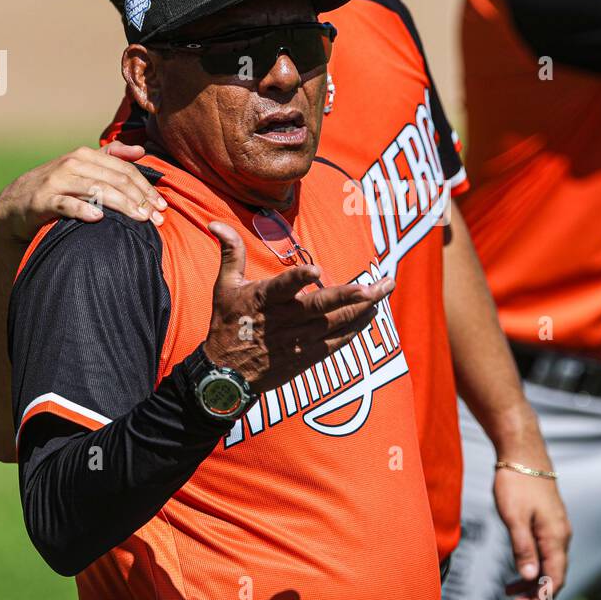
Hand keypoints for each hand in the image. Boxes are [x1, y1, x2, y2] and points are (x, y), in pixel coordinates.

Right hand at [0, 142, 165, 243]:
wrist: (14, 204)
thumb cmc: (57, 187)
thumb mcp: (83, 169)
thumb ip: (111, 157)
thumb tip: (141, 151)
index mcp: (86, 156)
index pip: (125, 170)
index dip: (146, 188)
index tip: (163, 206)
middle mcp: (73, 165)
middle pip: (116, 180)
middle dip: (141, 199)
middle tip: (158, 218)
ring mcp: (57, 182)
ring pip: (97, 190)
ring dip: (122, 206)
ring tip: (140, 219)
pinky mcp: (43, 200)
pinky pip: (66, 204)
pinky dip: (83, 210)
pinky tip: (99, 218)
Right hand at [203, 222, 394, 392]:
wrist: (226, 375)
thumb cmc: (226, 324)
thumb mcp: (224, 287)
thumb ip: (231, 253)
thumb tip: (216, 224)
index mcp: (264, 299)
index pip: (283, 286)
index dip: (298, 278)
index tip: (316, 270)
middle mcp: (284, 320)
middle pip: (322, 306)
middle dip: (352, 295)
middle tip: (377, 286)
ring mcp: (298, 340)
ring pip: (336, 324)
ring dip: (362, 309)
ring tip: (384, 292)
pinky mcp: (306, 357)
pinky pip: (336, 342)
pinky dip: (355, 329)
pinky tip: (371, 315)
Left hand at [493, 441, 570, 599]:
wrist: (522, 452)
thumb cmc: (516, 481)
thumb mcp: (514, 517)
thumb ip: (522, 547)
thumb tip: (530, 576)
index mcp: (555, 536)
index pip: (554, 578)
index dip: (542, 599)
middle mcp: (561, 534)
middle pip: (554, 575)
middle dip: (535, 595)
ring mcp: (556, 527)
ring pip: (549, 564)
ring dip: (532, 582)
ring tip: (510, 595)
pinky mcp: (548, 522)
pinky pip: (545, 552)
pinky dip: (532, 566)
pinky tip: (517, 572)